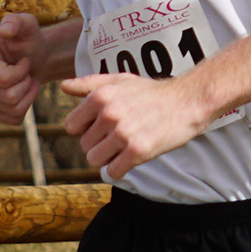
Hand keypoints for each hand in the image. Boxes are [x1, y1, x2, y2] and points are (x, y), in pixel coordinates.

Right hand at [0, 12, 46, 121]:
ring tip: (27, 82)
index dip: (22, 73)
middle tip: (28, 73)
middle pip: (9, 97)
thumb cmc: (29, 41)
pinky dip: (24, 108)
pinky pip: (12, 120)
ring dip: (28, 96)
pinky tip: (22, 94)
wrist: (33, 59)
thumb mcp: (27, 26)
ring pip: (12, 109)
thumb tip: (4, 31)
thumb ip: (17, 22)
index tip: (24, 60)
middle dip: (27, 85)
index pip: (4, 80)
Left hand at [60, 73, 212, 177]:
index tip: (100, 127)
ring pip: (95, 160)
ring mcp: (123, 133)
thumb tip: (63, 86)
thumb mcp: (118, 80)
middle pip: (84, 145)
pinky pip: (113, 171)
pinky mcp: (138, 151)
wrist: (187, 101)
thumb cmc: (151, 92)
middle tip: (117, 137)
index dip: (85, 129)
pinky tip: (129, 159)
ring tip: (122, 149)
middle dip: (98, 144)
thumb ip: (88, 84)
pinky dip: (119, 169)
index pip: (71, 126)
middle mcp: (109, 114)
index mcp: (100, 97)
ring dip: (107, 158)